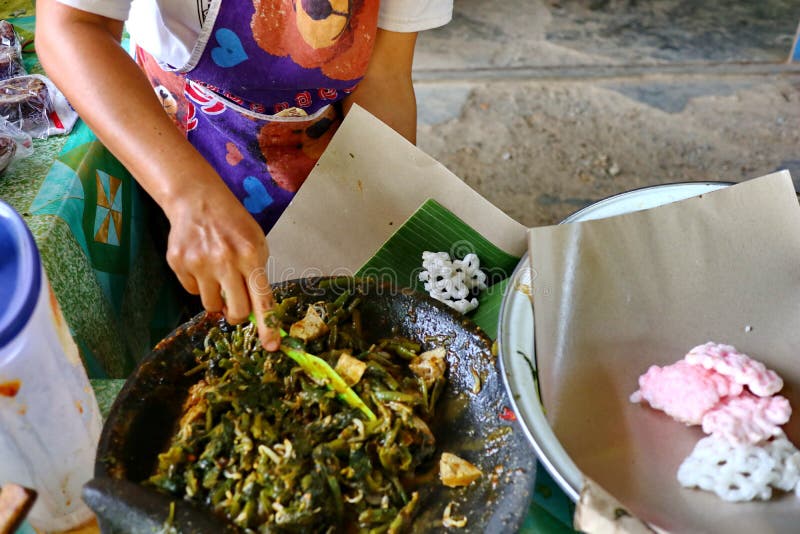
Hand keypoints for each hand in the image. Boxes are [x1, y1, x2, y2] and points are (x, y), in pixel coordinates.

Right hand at [164, 186, 280, 350]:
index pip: (262, 300)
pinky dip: (199, 285)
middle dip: (238, 315)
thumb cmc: (233, 225)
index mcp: (251, 255)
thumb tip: (256, 313)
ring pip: (211, 306)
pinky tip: (201, 263)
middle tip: (236, 305)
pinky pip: (193, 292)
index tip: (272, 346)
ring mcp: (199, 263)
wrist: (198, 201)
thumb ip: (258, 276)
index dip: (268, 326)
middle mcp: (225, 261)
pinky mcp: (179, 264)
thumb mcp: (257, 244)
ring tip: (217, 275)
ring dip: (217, 299)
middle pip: (236, 311)